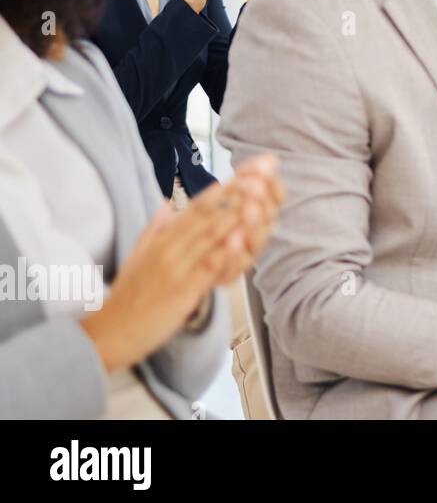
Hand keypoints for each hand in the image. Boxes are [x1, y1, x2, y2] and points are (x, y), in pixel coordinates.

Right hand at [79, 153, 282, 372]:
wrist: (109, 332)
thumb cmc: (128, 296)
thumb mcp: (138, 255)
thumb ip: (156, 228)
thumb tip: (169, 203)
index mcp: (163, 237)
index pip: (197, 205)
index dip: (224, 187)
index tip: (247, 171)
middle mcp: (169, 247)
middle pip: (208, 213)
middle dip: (237, 191)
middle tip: (261, 171)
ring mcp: (176, 267)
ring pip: (210, 234)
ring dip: (237, 212)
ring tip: (258, 192)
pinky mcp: (182, 291)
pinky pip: (207, 267)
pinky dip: (225, 251)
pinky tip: (242, 238)